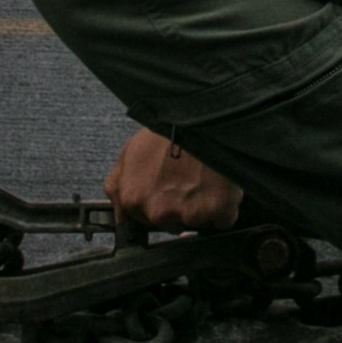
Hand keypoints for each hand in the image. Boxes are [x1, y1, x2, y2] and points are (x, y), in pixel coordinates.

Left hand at [105, 128, 241, 231]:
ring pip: (195, 223)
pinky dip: (223, 208)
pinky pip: (223, 220)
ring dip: (201, 208)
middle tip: (186, 179)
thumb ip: (118, 185)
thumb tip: (119, 211)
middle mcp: (158, 212)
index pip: (142, 222)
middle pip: (170, 224)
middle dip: (178, 207)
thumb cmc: (168, 129)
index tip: (165, 194)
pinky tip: (219, 186)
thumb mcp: (130, 151)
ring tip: (203, 178)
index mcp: (133, 199)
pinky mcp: (217, 212)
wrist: (202, 118)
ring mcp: (187, 215)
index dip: (156, 205)